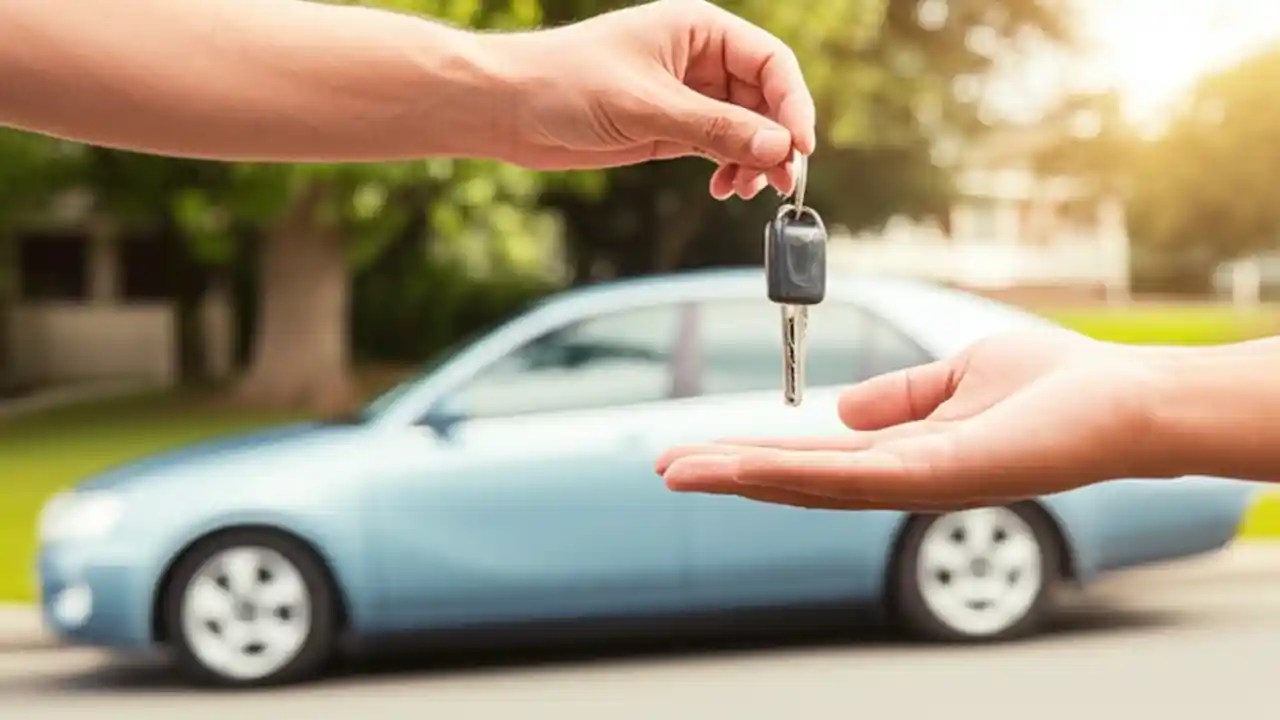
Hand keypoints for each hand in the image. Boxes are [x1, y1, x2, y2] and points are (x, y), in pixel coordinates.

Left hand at [499, 0, 815, 199]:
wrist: (508, 107)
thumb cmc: (567, 84)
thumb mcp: (648, 107)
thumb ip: (716, 128)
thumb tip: (779, 147)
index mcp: (699, 29)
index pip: (770, 62)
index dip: (792, 104)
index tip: (800, 147)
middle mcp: (698, 58)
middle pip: (764, 98)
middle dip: (774, 140)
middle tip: (777, 182)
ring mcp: (685, 95)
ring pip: (744, 127)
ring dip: (753, 159)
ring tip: (744, 190)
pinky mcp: (668, 127)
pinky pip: (718, 146)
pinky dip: (729, 167)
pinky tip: (723, 187)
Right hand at [656, 329, 1166, 510]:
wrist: (1124, 401)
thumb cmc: (1055, 387)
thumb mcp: (955, 377)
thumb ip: (899, 394)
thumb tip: (838, 410)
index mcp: (902, 452)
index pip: (812, 458)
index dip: (752, 454)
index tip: (695, 450)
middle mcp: (901, 479)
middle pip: (798, 478)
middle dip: (729, 473)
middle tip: (662, 468)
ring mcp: (916, 484)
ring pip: (811, 484)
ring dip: (741, 476)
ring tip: (680, 470)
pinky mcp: (939, 477)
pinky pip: (853, 476)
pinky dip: (792, 472)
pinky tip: (744, 466)